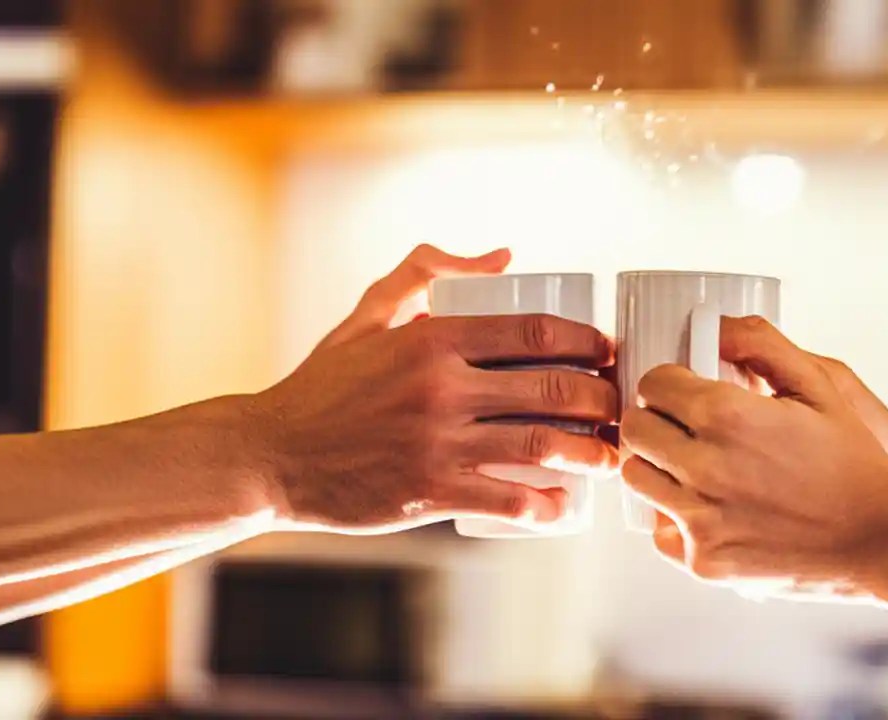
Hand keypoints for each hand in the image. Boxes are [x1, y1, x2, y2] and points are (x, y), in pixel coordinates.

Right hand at [249, 245, 618, 533]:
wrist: (271, 455)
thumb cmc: (325, 386)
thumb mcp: (368, 316)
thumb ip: (426, 272)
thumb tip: (504, 257)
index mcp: (431, 338)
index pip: (533, 330)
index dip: (586, 341)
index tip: (605, 354)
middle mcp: (440, 387)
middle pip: (551, 387)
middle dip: (601, 399)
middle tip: (616, 408)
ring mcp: (436, 442)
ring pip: (540, 444)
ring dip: (590, 453)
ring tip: (608, 456)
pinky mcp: (428, 492)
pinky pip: (505, 500)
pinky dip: (544, 504)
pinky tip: (562, 504)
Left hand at [620, 316, 887, 596]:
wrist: (884, 540)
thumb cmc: (855, 462)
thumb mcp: (821, 386)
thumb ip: (762, 345)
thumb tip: (715, 326)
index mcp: (727, 416)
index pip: (652, 384)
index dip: (668, 383)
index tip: (684, 391)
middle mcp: (704, 467)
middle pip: (635, 429)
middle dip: (655, 419)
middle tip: (684, 426)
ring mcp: (700, 519)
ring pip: (638, 478)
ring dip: (659, 466)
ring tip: (697, 466)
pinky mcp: (704, 561)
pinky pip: (660, 530)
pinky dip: (676, 518)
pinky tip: (711, 508)